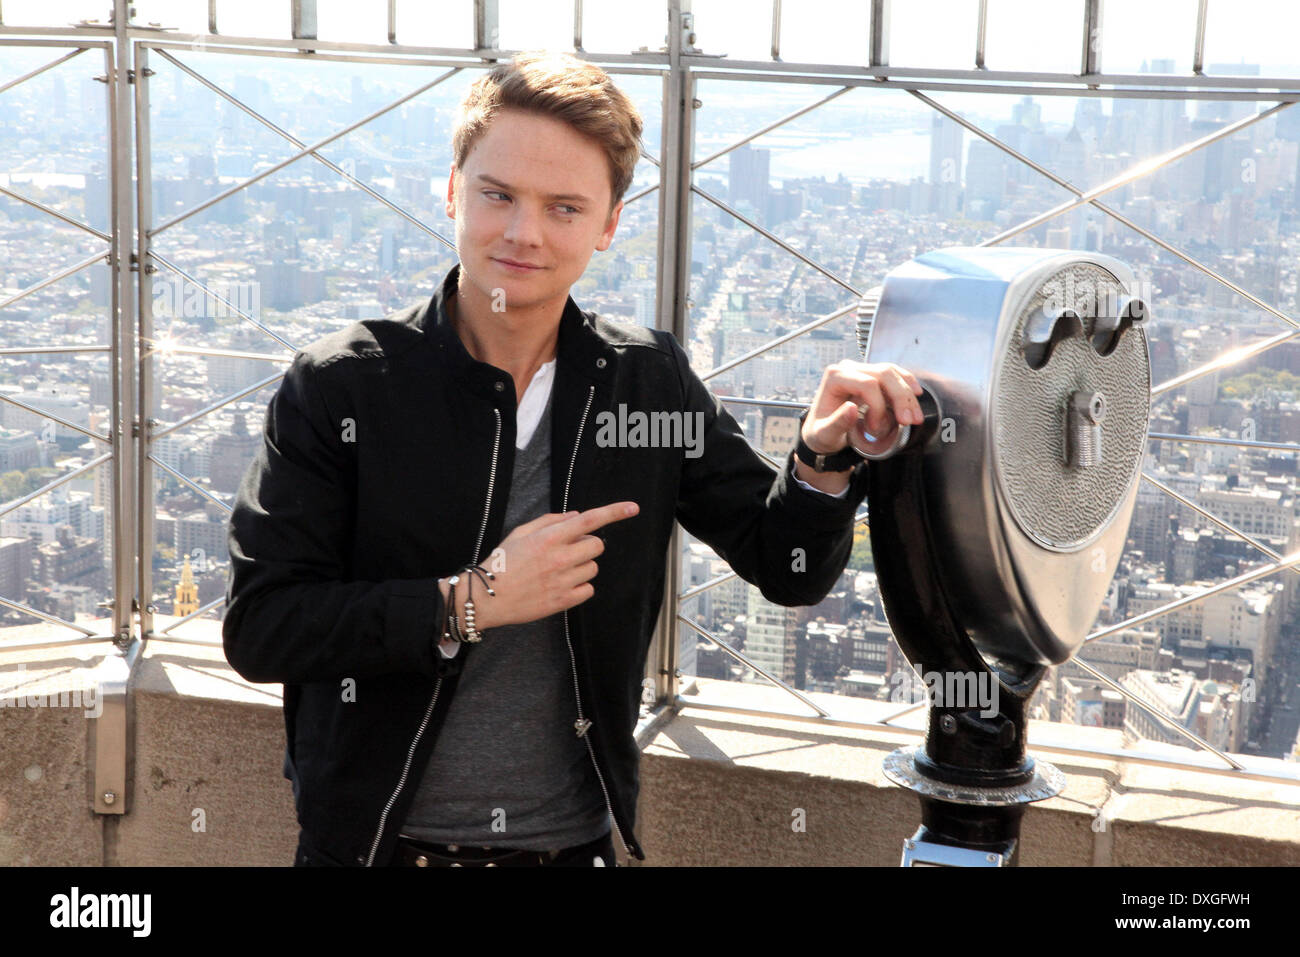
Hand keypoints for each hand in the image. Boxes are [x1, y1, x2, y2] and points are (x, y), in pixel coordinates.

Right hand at [453, 501, 640, 630]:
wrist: (486, 597)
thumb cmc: (501, 563)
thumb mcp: (520, 533)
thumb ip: (550, 521)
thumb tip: (577, 516)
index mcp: (549, 538)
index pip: (589, 520)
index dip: (614, 512)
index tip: (633, 508)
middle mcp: (559, 558)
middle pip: (597, 546)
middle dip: (588, 545)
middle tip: (569, 549)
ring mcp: (563, 581)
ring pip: (593, 568)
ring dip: (582, 566)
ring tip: (558, 570)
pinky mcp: (563, 601)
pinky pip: (588, 590)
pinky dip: (580, 586)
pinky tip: (561, 585)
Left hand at [802, 360, 923, 454]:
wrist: (820, 432)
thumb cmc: (821, 433)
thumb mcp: (824, 434)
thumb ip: (837, 423)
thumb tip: (852, 409)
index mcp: (834, 377)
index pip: (867, 383)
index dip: (878, 406)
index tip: (875, 428)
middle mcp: (847, 368)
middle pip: (884, 374)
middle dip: (900, 398)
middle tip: (908, 421)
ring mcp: (860, 370)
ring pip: (892, 373)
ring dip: (907, 394)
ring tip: (915, 417)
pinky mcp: (871, 376)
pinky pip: (894, 374)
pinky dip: (907, 384)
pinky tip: (916, 395)